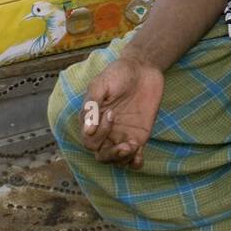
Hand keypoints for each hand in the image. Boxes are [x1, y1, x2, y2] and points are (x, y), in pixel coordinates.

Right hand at [82, 51, 163, 168]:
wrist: (143, 68)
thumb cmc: (118, 74)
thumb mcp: (101, 84)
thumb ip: (92, 105)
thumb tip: (87, 130)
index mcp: (92, 120)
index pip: (89, 140)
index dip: (98, 133)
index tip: (111, 113)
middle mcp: (105, 131)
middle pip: (101, 155)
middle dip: (111, 155)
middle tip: (126, 144)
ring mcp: (122, 135)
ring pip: (116, 160)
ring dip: (123, 159)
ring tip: (133, 146)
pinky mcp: (138, 136)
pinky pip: (134, 157)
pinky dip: (135, 162)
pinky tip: (139, 157)